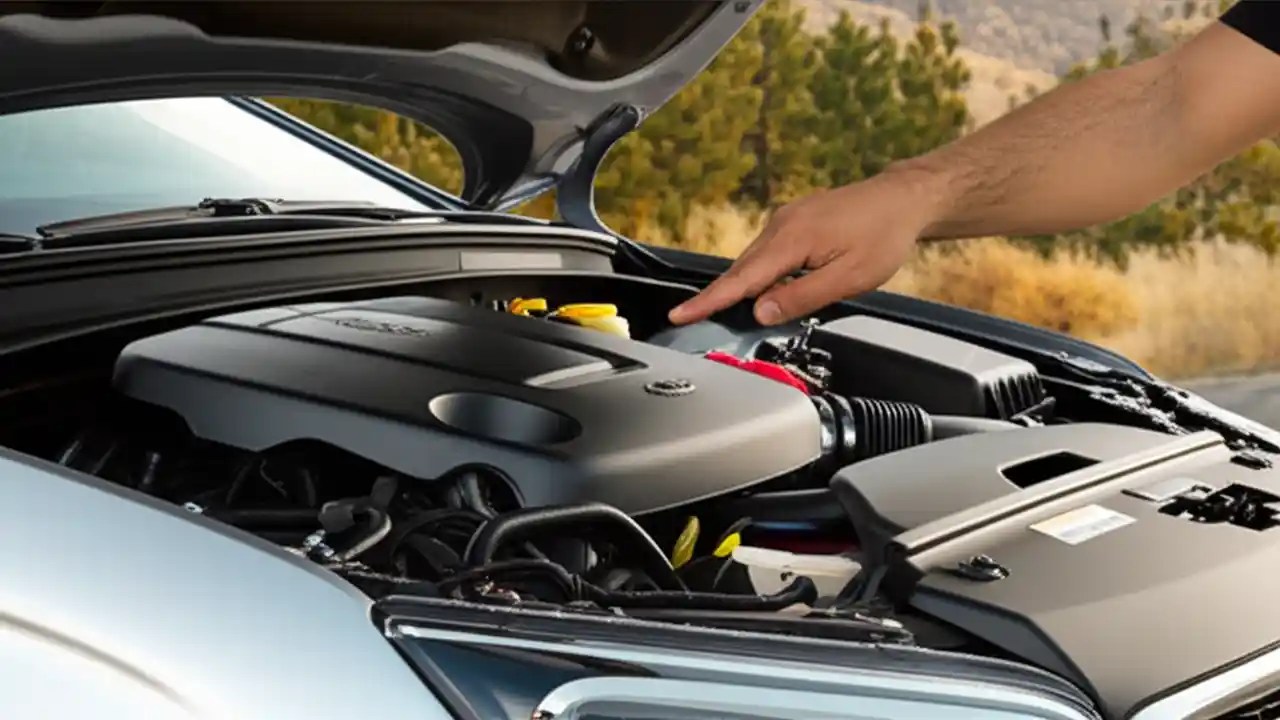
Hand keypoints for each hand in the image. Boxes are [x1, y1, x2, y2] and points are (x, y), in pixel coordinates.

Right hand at [668, 169, 938, 326]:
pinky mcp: (794, 221)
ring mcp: (786, 220)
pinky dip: (762, 274)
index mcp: (792, 239)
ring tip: (745, 312)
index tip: (680, 314)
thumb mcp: (849, 277)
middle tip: (698, 322)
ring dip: (747, 288)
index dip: (708, 301)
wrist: (903, 200)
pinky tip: (773, 289)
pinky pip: (767, 253)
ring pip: (755, 263)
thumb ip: (801, 297)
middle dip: (721, 298)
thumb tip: (761, 312)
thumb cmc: (883, 236)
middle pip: (742, 271)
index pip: (740, 279)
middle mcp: (782, 225)